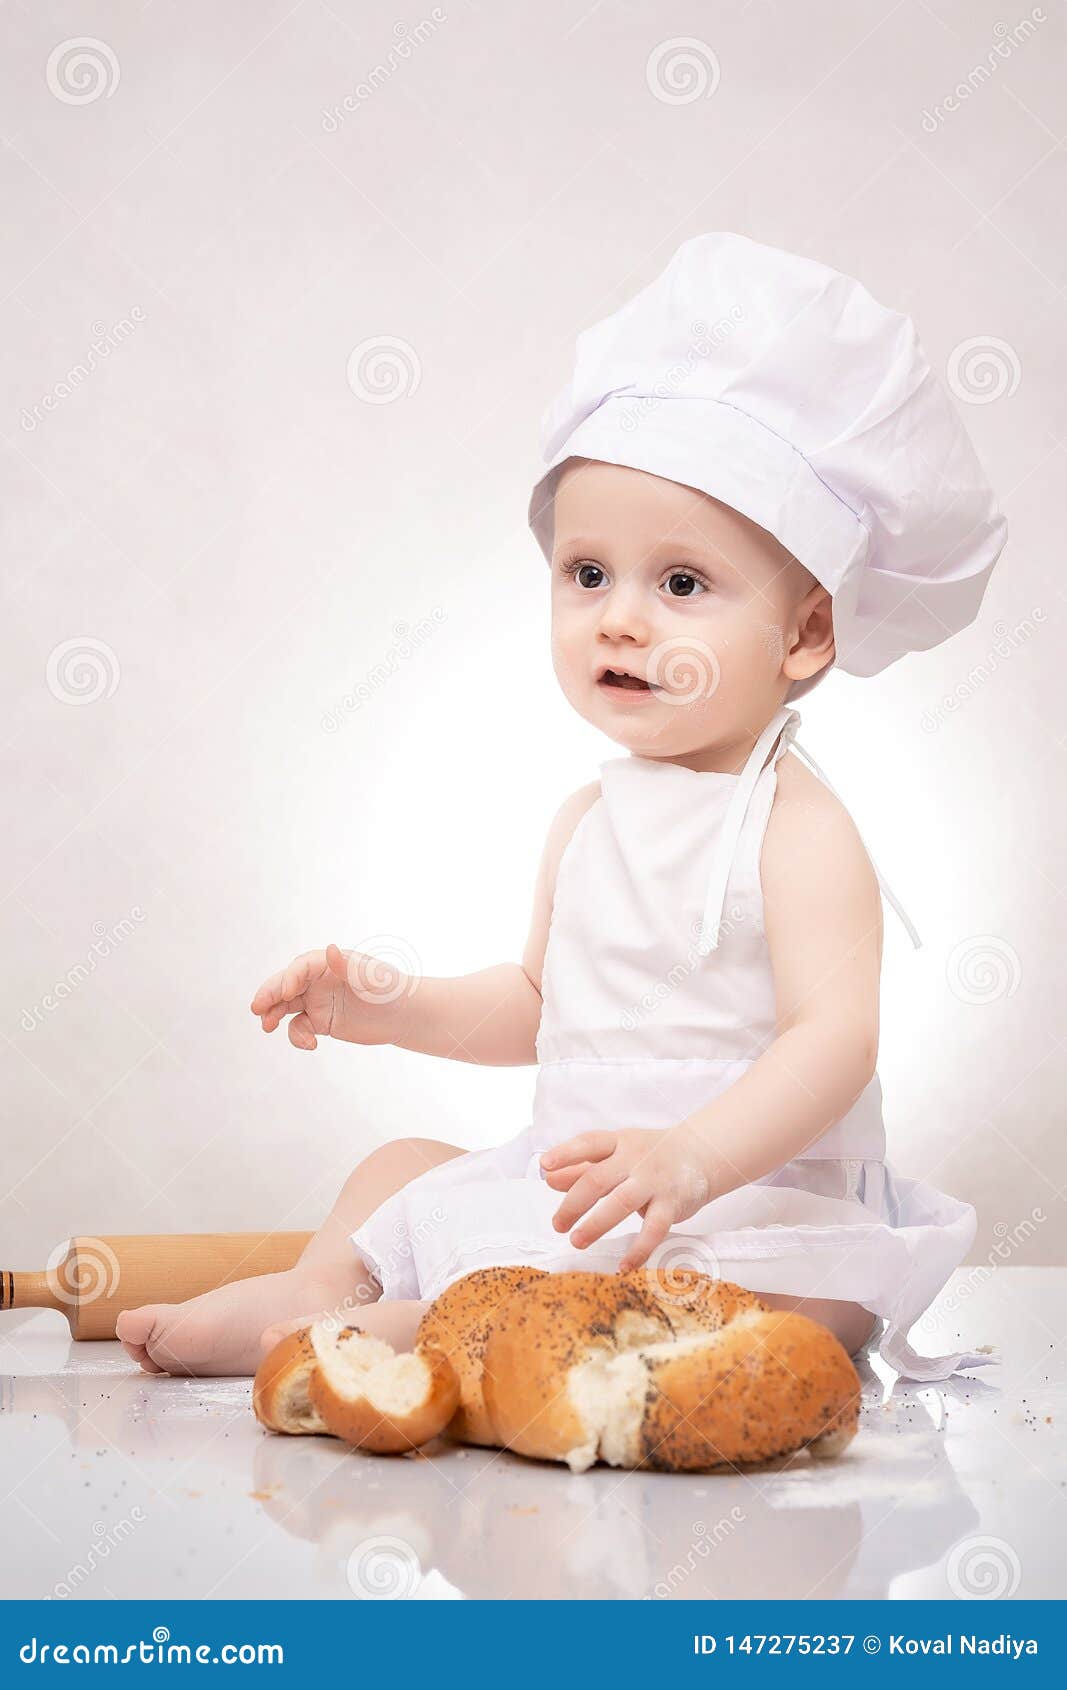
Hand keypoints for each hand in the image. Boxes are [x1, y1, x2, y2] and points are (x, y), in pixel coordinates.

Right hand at [249, 944, 412, 1049]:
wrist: (403, 1013)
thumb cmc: (391, 988)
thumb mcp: (372, 978)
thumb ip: (348, 967)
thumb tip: (329, 950)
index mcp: (328, 963)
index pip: (301, 967)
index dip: (290, 978)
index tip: (285, 992)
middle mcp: (317, 980)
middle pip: (286, 984)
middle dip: (270, 994)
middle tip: (256, 1008)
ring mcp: (316, 1000)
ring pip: (285, 1005)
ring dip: (273, 1014)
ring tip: (266, 1026)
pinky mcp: (319, 1020)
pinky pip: (299, 1027)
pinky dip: (298, 1036)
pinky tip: (310, 1044)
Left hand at [539, 1125, 715, 1270]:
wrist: (701, 1153)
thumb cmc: (650, 1154)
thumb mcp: (617, 1153)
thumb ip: (583, 1166)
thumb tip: (549, 1178)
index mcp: (618, 1143)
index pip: (589, 1143)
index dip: (566, 1153)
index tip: (545, 1165)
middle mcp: (635, 1159)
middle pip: (597, 1179)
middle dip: (573, 1204)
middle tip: (558, 1225)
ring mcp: (654, 1181)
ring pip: (621, 1203)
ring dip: (596, 1224)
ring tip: (577, 1241)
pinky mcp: (672, 1203)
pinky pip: (654, 1229)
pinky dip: (639, 1249)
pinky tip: (624, 1266)